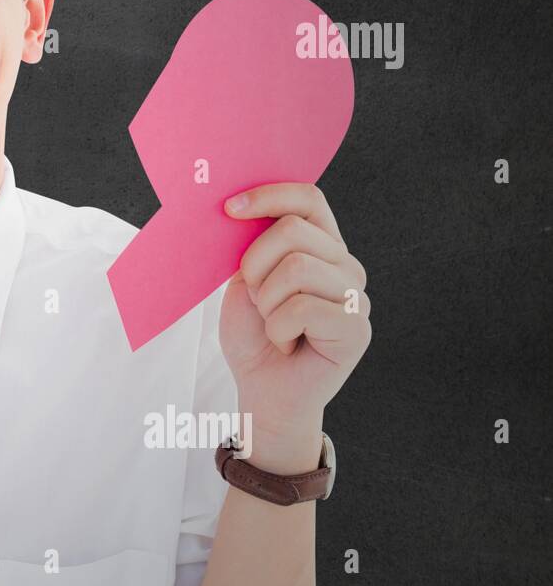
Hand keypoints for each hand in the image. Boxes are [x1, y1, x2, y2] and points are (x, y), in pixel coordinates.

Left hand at [217, 182, 370, 472]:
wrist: (262, 390)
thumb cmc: (254, 336)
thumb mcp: (244, 281)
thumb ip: (253, 246)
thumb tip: (243, 209)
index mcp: (320, 246)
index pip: (307, 198)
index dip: (269, 195)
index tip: (229, 209)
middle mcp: (344, 264)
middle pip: (293, 231)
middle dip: (254, 265)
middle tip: (257, 300)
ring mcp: (354, 294)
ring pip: (296, 268)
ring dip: (267, 302)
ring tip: (273, 324)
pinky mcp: (356, 326)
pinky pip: (302, 308)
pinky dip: (278, 329)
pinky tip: (286, 342)